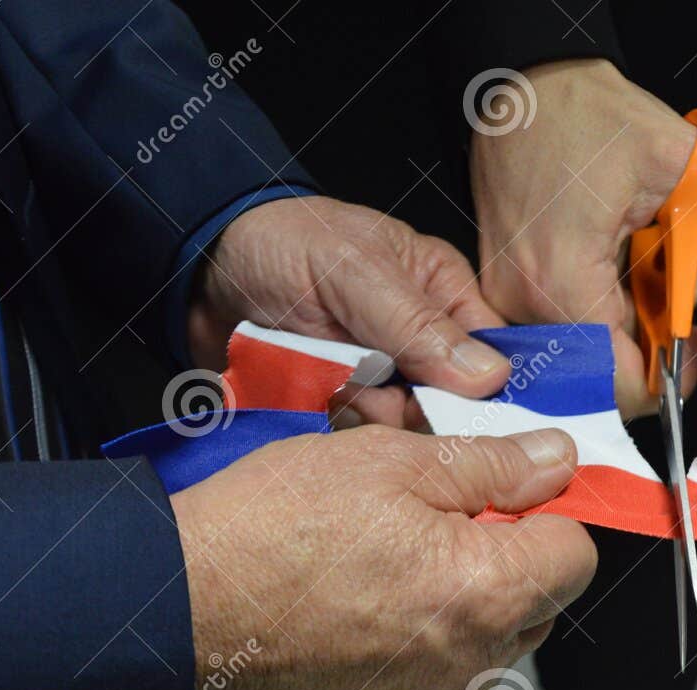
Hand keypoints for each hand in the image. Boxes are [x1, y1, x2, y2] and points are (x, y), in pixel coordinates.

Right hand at [171, 425, 596, 689]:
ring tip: (391, 559)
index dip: (546, 511)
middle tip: (435, 516)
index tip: (509, 490)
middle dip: (508, 554)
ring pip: (491, 639)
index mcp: (486, 593)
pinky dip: (424, 641)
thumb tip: (556, 463)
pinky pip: (442, 675)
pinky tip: (367, 604)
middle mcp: (471, 662)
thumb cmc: (268, 534)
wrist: (180, 613)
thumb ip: (490, 466)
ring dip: (467, 598)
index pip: (576, 554)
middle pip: (539, 600)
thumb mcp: (388, 462)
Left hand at [188, 196, 510, 425]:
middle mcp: (423, 344)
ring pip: (405, 428)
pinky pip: (361, 438)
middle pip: (453, 405)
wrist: (200, 269)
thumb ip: (420, 325)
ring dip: (367, 410)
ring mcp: (384, 379)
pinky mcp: (345, 407)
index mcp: (445, 295)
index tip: (468, 407)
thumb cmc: (283, 244)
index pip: (496, 356)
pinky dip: (337, 421)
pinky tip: (313, 391)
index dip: (493, 391)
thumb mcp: (357, 272)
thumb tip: (490, 377)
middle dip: (414, 403)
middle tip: (375, 379)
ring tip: (329, 373)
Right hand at [469, 58, 696, 416]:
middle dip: (649, 331)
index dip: (666, 377)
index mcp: (565, 277)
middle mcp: (525, 298)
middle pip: (607, 365)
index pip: (618, 381)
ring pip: (586, 346)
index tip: (690, 345)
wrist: (525, 86)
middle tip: (666, 275)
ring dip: (624, 312)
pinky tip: (606, 259)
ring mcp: (506, 297)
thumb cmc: (588, 114)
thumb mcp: (681, 155)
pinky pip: (560, 325)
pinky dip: (594, 302)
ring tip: (632, 251)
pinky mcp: (501, 290)